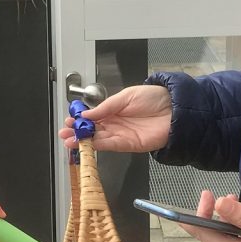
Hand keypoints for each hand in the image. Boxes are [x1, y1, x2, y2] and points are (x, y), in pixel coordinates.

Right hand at [56, 85, 171, 151]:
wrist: (176, 109)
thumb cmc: (156, 98)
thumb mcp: (126, 96)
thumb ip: (106, 106)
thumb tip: (87, 113)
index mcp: (114, 110)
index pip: (93, 117)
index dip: (80, 120)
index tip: (69, 120)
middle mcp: (117, 123)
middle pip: (93, 130)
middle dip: (77, 132)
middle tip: (64, 133)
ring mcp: (122, 135)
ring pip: (98, 139)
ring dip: (82, 141)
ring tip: (68, 140)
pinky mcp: (129, 145)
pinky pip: (109, 146)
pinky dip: (96, 145)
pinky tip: (85, 143)